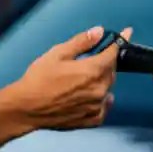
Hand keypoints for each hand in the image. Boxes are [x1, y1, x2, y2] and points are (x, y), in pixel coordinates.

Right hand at [7, 26, 129, 130]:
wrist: (25, 108)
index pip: (113, 53)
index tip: (127, 33)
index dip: (120, 41)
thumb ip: (81, 42)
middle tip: (92, 58)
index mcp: (93, 71)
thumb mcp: (58, 54)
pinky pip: (103, 108)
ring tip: (84, 78)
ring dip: (101, 80)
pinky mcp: (91, 120)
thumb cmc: (38, 79)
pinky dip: (101, 101)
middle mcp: (100, 89)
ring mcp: (97, 106)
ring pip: (107, 88)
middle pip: (111, 71)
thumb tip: (99, 31)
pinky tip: (91, 96)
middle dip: (106, 61)